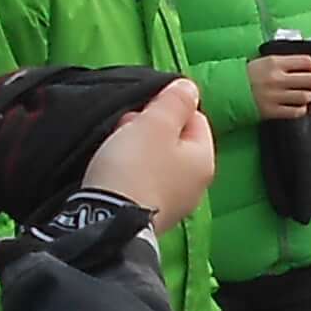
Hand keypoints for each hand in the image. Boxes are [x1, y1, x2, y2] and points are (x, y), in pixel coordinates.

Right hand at [80, 75, 214, 218]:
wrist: (107, 221)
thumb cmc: (135, 167)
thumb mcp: (156, 124)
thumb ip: (175, 102)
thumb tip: (190, 88)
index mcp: (204, 160)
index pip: (196, 119)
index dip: (169, 106)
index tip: (144, 109)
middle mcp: (196, 185)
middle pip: (176, 142)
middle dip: (151, 128)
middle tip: (126, 126)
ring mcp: (175, 204)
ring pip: (159, 162)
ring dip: (139, 148)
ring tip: (116, 146)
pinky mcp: (152, 216)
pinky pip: (145, 182)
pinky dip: (132, 172)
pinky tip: (115, 170)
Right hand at [246, 47, 310, 122]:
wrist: (229, 89)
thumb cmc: (252, 74)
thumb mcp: (267, 61)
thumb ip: (287, 62)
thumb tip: (310, 65)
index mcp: (275, 62)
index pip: (306, 62)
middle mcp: (276, 78)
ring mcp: (274, 95)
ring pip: (305, 96)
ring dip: (308, 97)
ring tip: (304, 96)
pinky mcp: (272, 111)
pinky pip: (296, 111)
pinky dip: (300, 109)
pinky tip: (297, 105)